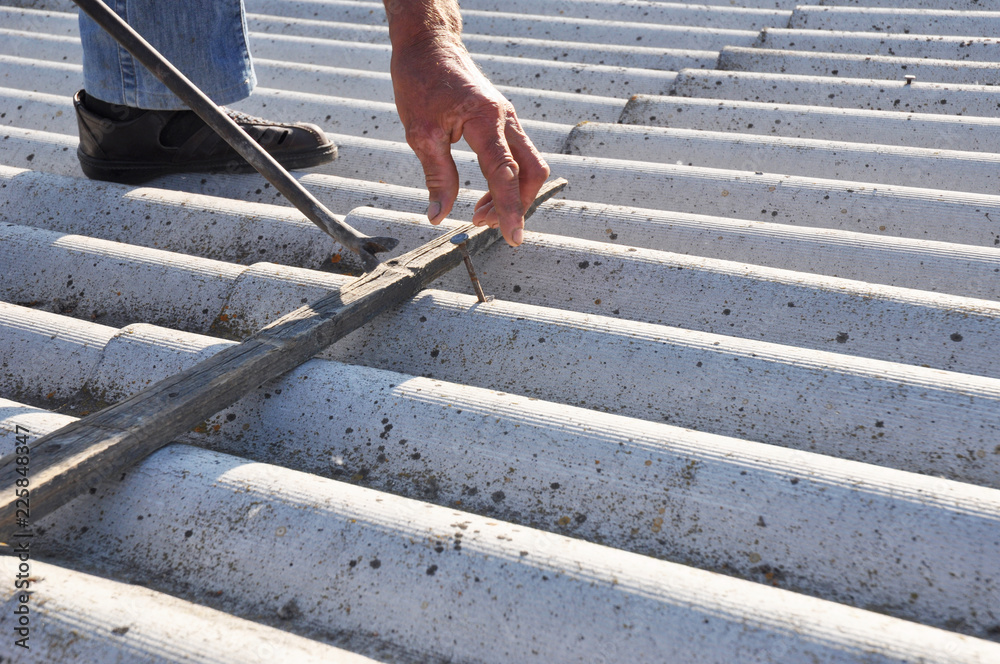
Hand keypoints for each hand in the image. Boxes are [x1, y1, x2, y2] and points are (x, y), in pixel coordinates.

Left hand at [389, 31, 549, 245]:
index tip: (512, 236)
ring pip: (529, 165)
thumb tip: (438, 214)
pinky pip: (518, 155)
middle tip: (485, 224)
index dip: (509, 208)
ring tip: (480, 212)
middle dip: (516, 204)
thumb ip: (437, 175)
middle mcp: (505, 119)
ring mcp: (508, 119)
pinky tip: (487, 191)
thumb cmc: (421, 81)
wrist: (429, 45)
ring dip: (512, 194)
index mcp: (486, 120)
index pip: (505, 174)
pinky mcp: (503, 120)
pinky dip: (508, 179)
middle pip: (531, 172)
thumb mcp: (420, 132)